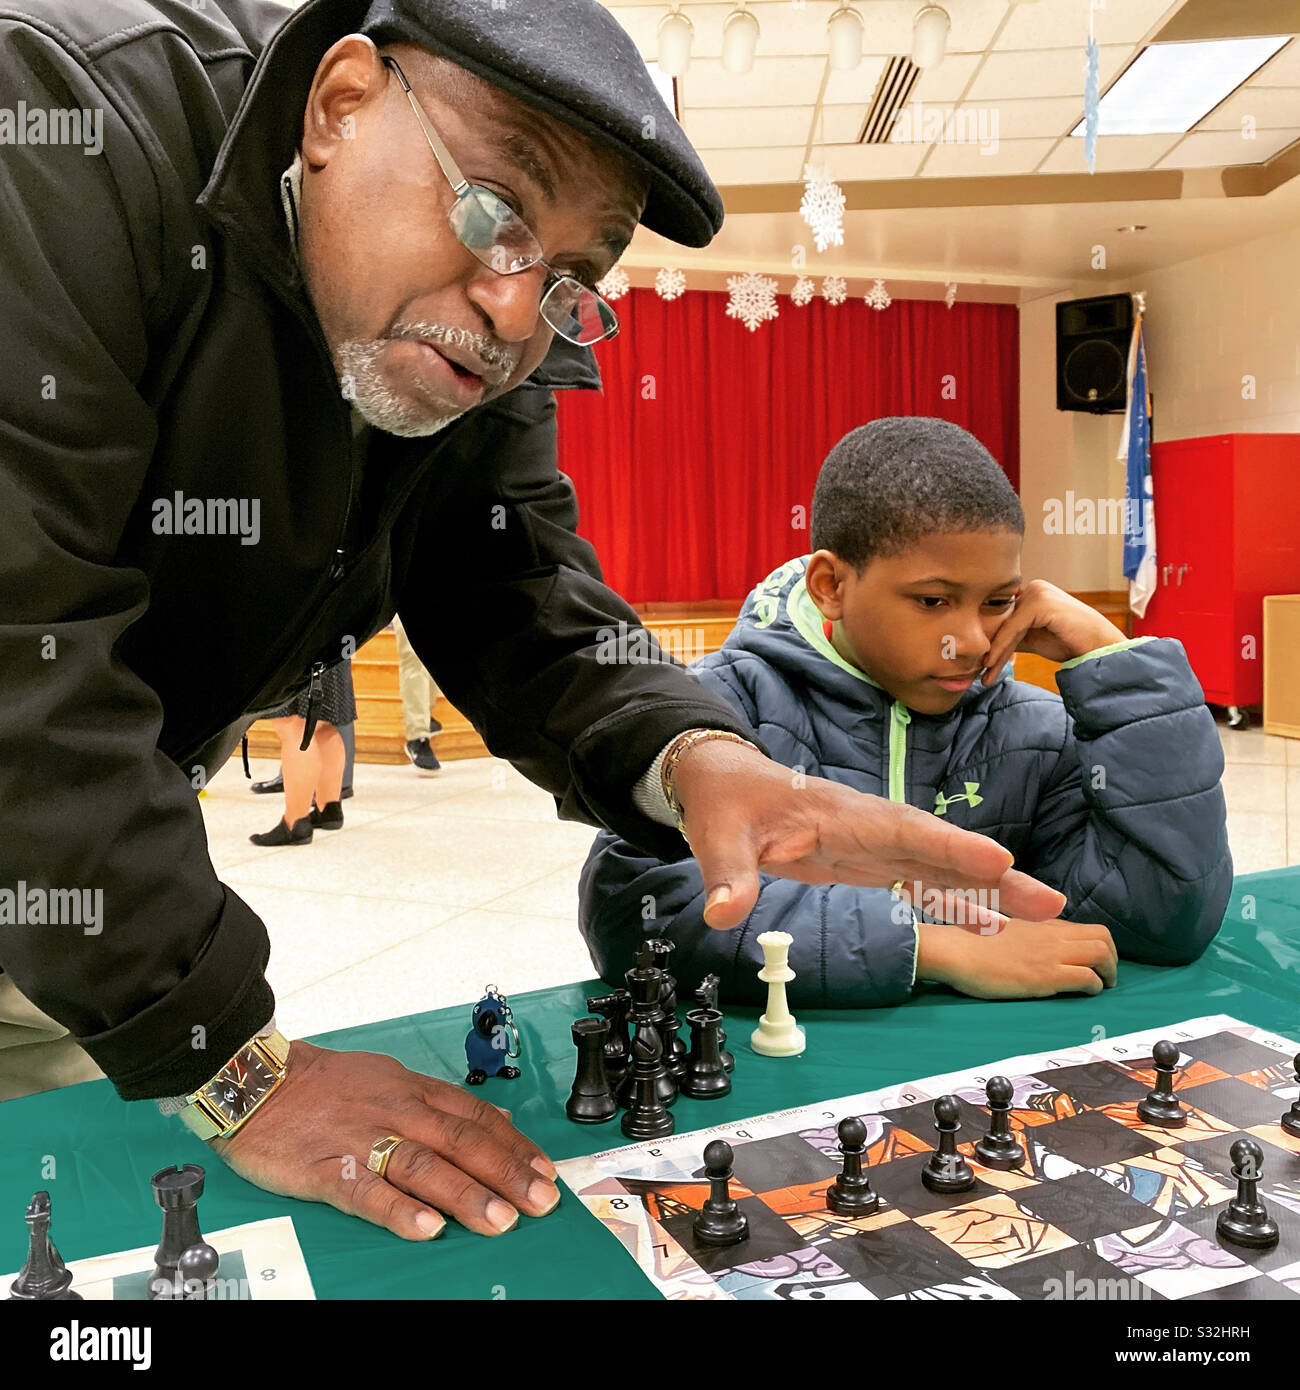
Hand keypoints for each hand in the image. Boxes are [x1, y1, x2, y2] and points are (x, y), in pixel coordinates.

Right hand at [210, 1041, 559, 1240]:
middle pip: (461, 1141)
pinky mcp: (326, 1168)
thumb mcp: (393, 1077)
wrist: (258, 1081)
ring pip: (423, 1166)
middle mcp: (396, 1112)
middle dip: (505, 1172)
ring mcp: (362, 1139)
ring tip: (499, 1220)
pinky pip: (367, 1191)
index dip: (514, 1145)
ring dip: (465, 1194)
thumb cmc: (325, 1084)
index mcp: (413, 1091)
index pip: (476, 1116)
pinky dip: (399, 1211)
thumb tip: (495, 1116)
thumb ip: (443, 1101)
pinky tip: (427, 1229)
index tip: (545, 1172)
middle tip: (539, 1201)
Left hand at [670, 739, 1067, 928]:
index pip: (903, 830)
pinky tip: (991, 921)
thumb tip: (724, 914)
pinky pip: (919, 881)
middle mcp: (869, 826)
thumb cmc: (726, 803)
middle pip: (940, 850)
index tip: (999, 861)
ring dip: (989, 889)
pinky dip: (954, 899)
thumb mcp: (718, 838)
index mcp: (840, 815)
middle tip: (1050, 901)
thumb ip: (729, 875)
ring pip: (940, 866)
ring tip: (1042, 914)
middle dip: (994, 874)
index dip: (951, 847)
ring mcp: (873, 842)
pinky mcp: (868, 860)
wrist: (725, 783)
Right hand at [916, 919, 1117, 998]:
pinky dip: (1094, 987)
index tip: (1095, 963)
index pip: (1086, 929)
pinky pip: (1086, 978)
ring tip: (1103, 986)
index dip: (1099, 946)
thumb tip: (1034, 948)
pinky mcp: (1046, 975)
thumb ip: (1027, 937)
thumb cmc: (971, 944)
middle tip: (1106, 976)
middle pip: (1103, 936)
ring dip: (1109, 972)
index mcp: (1042, 925)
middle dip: (1112, 958)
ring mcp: (1050, 954)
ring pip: (1102, 953)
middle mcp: (1051, 935)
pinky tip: (1086, 994)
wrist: (957, 950)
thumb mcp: (1006, 933)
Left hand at [981, 578, 1126, 682]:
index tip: (980, 665)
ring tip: (984, 675)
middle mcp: (1034, 587)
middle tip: (978, 673)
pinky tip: (993, 664)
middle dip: (990, 649)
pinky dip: (1002, 648)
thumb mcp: (1033, 639)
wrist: (1099, 649)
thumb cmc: (1070, 643)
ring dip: (994, 653)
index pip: (1004, 618)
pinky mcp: (1041, 602)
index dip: (992, 642)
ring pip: (1005, 627)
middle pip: (1003, 621)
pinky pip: (1013, 628)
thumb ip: (1012, 636)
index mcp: (1032, 592)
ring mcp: (1038, 592)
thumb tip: (984, 645)